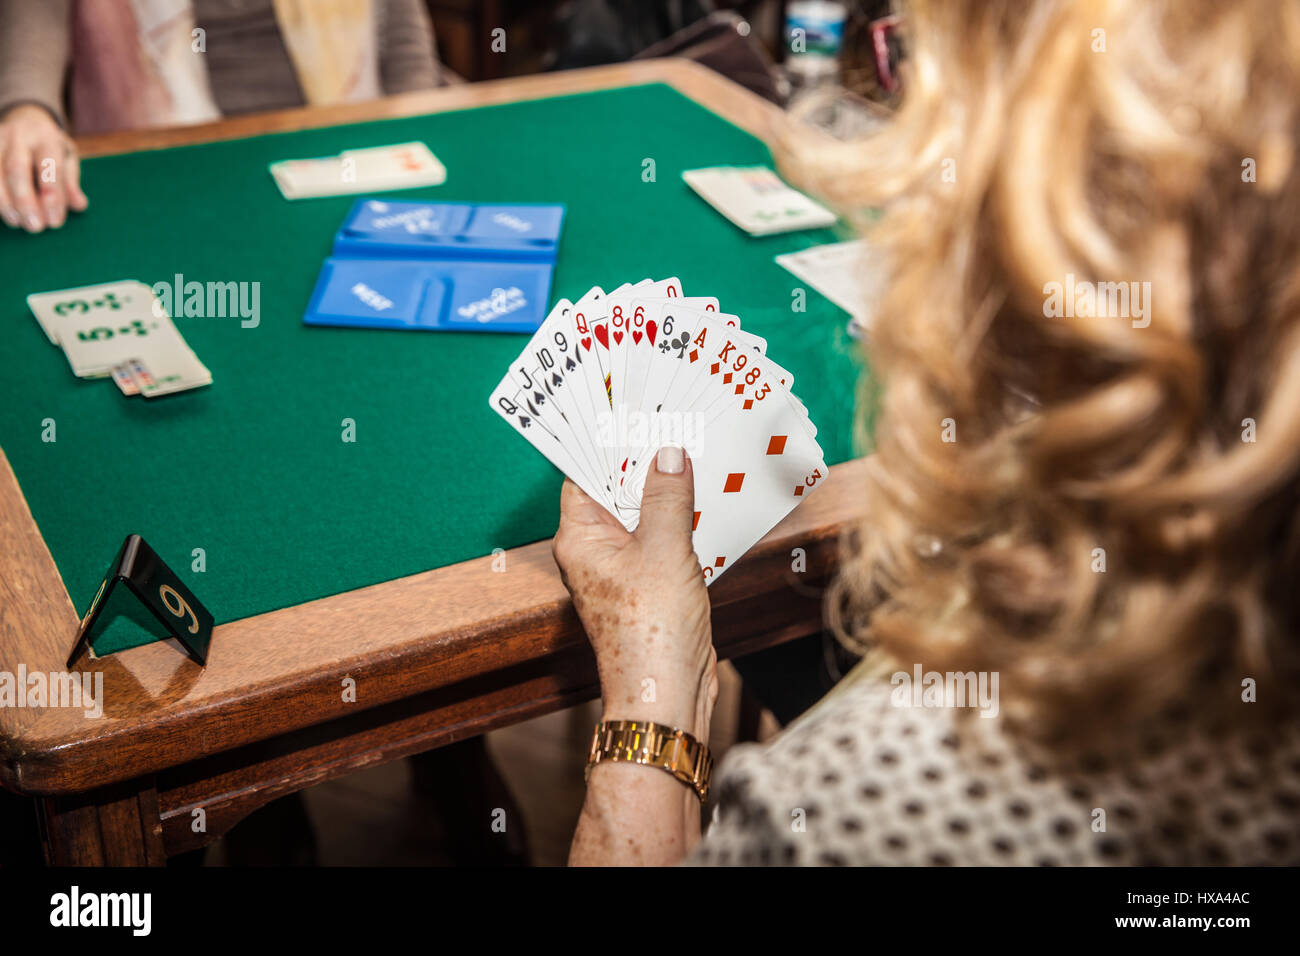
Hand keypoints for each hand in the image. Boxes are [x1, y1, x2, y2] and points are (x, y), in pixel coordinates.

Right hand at [0, 104, 87, 232]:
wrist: (23, 117)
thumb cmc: (49, 145)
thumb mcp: (67, 156)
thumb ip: (70, 181)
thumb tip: (79, 205)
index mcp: (46, 137)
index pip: (50, 167)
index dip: (53, 197)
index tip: (55, 222)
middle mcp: (18, 136)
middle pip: (17, 168)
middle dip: (25, 201)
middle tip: (35, 227)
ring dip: (4, 201)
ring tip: (16, 222)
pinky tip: (2, 213)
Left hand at [553, 446, 717, 737]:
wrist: (667, 695)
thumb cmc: (650, 631)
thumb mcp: (662, 551)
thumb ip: (666, 498)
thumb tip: (668, 455)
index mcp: (580, 538)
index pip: (585, 474)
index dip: (607, 442)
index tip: (631, 410)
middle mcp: (597, 550)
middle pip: (617, 490)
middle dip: (645, 459)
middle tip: (674, 421)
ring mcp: (625, 567)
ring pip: (644, 513)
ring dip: (669, 488)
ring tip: (697, 448)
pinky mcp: (652, 582)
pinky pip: (665, 537)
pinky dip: (683, 517)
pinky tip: (708, 497)